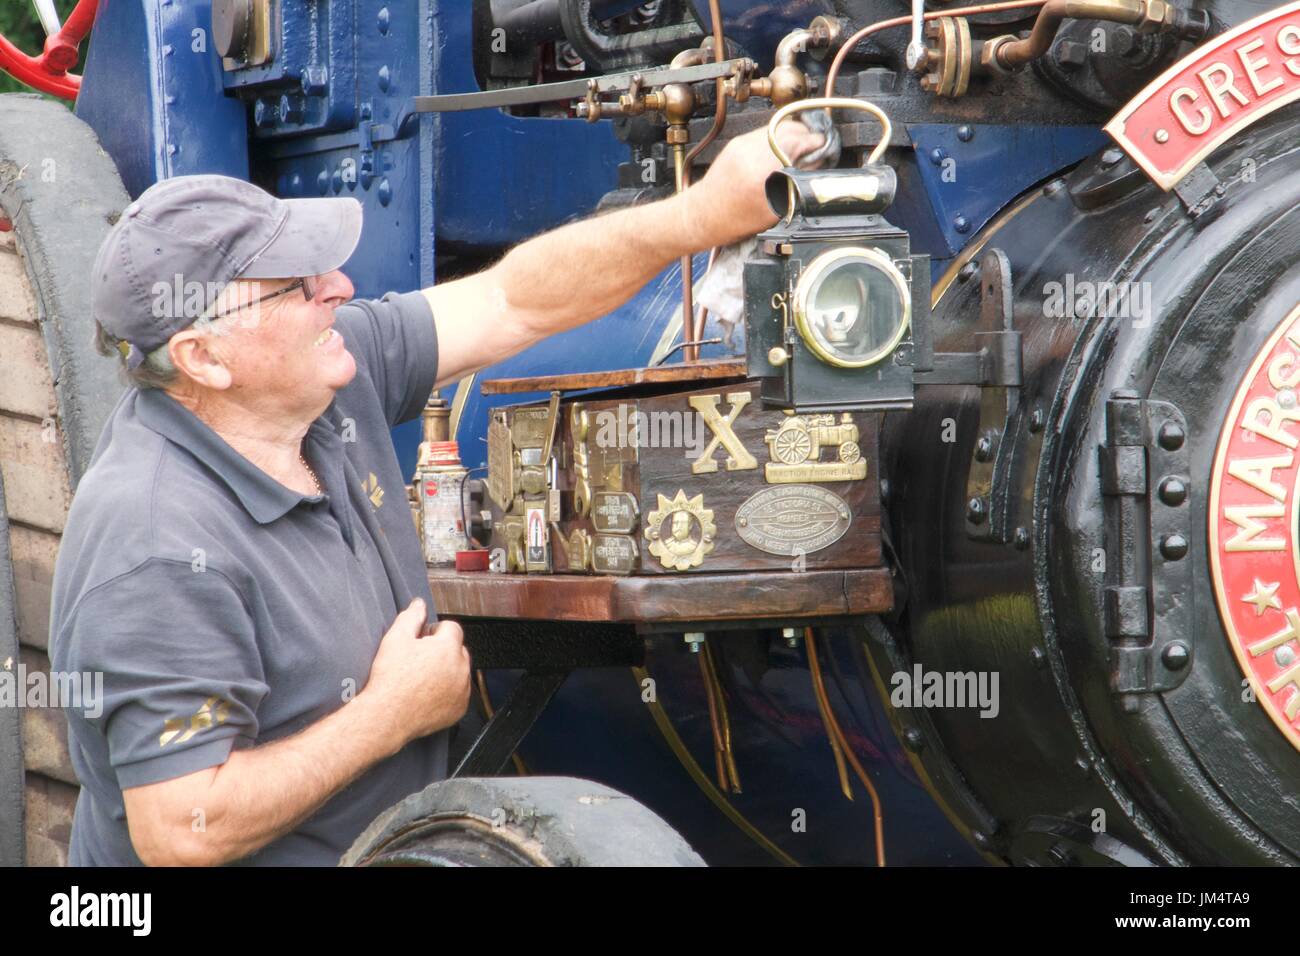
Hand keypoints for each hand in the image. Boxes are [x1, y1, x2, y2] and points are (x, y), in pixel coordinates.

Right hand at [363, 599, 470, 749]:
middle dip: (443, 650)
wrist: (387, 716)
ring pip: (460, 671)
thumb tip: (419, 604)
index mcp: (448, 647)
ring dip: (447, 670)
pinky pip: (459, 693)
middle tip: (419, 660)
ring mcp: (462, 690)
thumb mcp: (396, 638)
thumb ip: (411, 617)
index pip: (451, 628)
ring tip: (422, 678)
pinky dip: (448, 691)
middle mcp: (461, 668)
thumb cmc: (390, 678)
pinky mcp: (459, 709)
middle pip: (458, 649)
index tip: (422, 640)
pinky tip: (428, 693)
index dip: (434, 631)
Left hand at [684, 119, 825, 245]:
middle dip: (807, 136)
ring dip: (793, 136)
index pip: (799, 142)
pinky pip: (765, 133)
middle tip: (815, 150)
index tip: (824, 149)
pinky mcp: (737, 142)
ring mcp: (742, 144)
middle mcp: (751, 151)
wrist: (701, 215)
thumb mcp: (774, 209)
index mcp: (762, 170)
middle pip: (790, 129)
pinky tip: (781, 153)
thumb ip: (797, 183)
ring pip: (778, 128)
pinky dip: (778, 140)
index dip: (816, 144)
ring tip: (799, 152)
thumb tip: (816, 163)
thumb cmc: (733, 220)